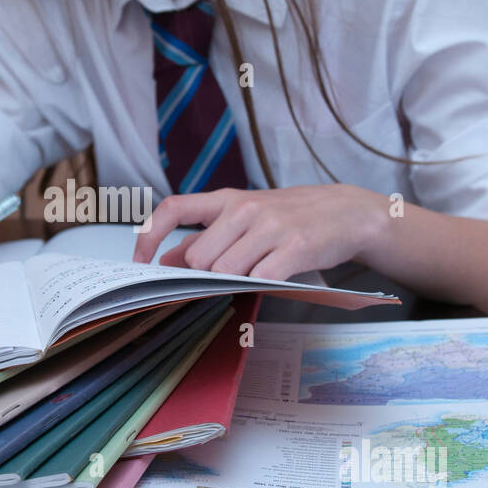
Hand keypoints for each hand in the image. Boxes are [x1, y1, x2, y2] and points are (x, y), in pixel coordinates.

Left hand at [132, 185, 386, 278]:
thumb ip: (206, 238)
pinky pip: (259, 279)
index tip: (139, 262)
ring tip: (257, 271)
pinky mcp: (295, 247)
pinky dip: (260, 286)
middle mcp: (245, 209)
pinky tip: (273, 277)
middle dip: (205, 275)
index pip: (173, 209)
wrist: (347, 212)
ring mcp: (270, 227)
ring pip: (225, 271)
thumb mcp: (245, 218)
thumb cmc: (290, 218)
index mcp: (227, 200)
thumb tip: (164, 261)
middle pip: (197, 257)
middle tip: (229, 275)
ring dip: (234, 282)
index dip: (149, 236)